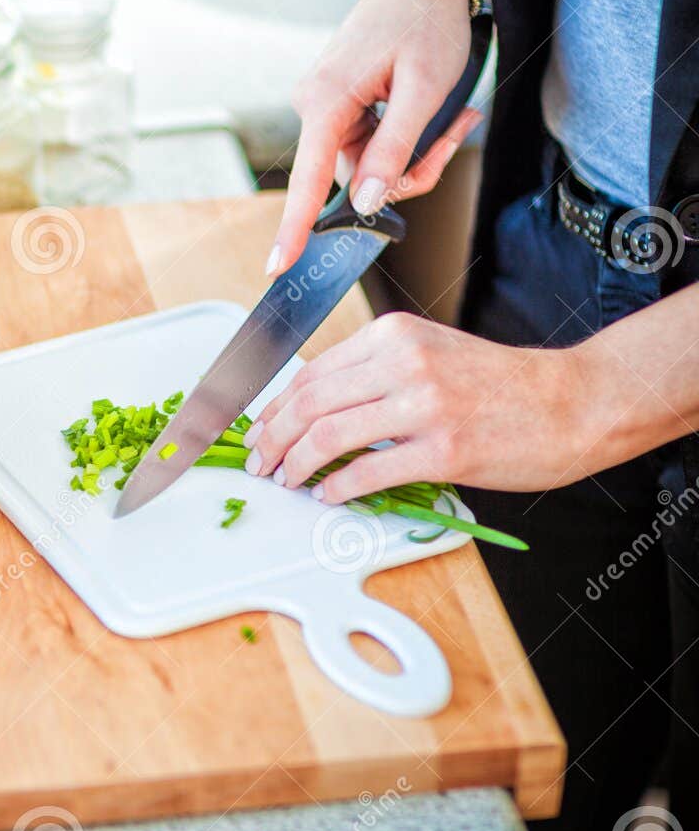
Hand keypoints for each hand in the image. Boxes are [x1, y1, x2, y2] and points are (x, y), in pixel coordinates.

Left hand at [242, 313, 592, 500]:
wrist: (572, 402)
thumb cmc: (500, 384)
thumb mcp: (430, 352)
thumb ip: (374, 371)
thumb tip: (312, 407)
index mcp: (394, 336)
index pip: (311, 373)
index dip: (274, 407)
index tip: (259, 430)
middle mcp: (404, 364)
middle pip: (308, 404)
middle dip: (272, 439)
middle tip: (260, 462)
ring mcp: (424, 407)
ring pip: (328, 437)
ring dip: (296, 465)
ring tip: (287, 480)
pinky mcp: (444, 452)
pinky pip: (368, 474)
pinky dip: (337, 488)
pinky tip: (328, 495)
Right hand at [270, 0, 483, 276]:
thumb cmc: (426, 22)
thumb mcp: (424, 89)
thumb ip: (394, 150)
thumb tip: (367, 202)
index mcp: (325, 100)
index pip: (308, 179)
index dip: (294, 228)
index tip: (278, 266)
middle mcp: (314, 105)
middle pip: (353, 176)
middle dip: (407, 172)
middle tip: (455, 133)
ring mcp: (326, 106)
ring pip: (367, 165)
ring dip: (413, 156)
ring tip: (453, 115)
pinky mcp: (340, 106)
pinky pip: (370, 146)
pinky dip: (406, 141)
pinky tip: (436, 110)